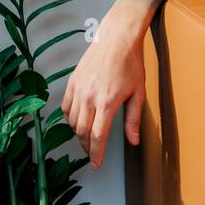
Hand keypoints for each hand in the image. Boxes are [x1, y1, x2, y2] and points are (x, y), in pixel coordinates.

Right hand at [61, 6, 146, 169]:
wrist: (117, 39)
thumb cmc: (131, 64)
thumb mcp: (139, 92)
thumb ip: (133, 119)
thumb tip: (133, 141)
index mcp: (107, 102)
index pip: (98, 136)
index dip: (96, 154)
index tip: (96, 165)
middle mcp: (89, 97)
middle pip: (82, 132)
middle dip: (87, 146)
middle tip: (94, 152)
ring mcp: (78, 89)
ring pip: (72, 121)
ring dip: (79, 133)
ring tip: (88, 136)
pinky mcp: (71, 82)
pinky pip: (66, 107)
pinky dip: (70, 118)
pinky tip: (79, 119)